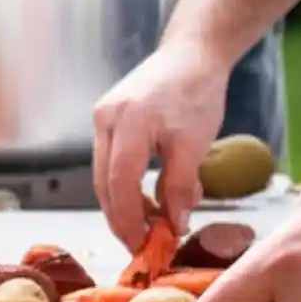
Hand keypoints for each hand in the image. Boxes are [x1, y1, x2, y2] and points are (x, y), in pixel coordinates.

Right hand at [92, 39, 229, 251]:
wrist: (192, 54)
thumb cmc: (197, 93)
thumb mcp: (195, 144)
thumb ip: (180, 186)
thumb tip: (174, 227)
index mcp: (127, 122)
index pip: (119, 184)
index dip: (129, 221)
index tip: (143, 247)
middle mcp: (106, 120)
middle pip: (104, 184)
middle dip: (123, 219)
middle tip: (144, 246)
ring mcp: (103, 118)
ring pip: (106, 176)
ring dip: (126, 205)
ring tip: (153, 225)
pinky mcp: (108, 120)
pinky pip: (112, 162)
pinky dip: (128, 186)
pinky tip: (151, 199)